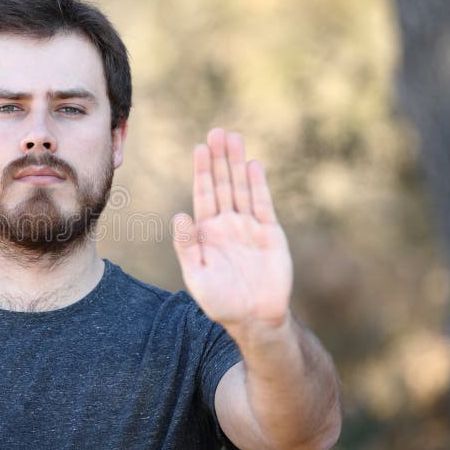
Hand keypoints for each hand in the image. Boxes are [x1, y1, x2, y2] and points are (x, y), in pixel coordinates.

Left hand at [172, 128, 292, 328]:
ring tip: (235, 139)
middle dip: (220, 159)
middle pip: (223, 184)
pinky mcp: (270, 234)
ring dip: (238, 164)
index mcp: (207, 231)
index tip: (199, 148)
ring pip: (242, 188)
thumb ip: (187, 245)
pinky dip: (259, 186)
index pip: (203, 194)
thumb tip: (178, 215)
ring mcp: (250, 227)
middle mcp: (228, 223)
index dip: (201, 171)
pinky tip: (253, 166)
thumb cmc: (220, 300)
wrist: (253, 318)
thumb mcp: (196, 275)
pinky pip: (263, 205)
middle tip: (218, 131)